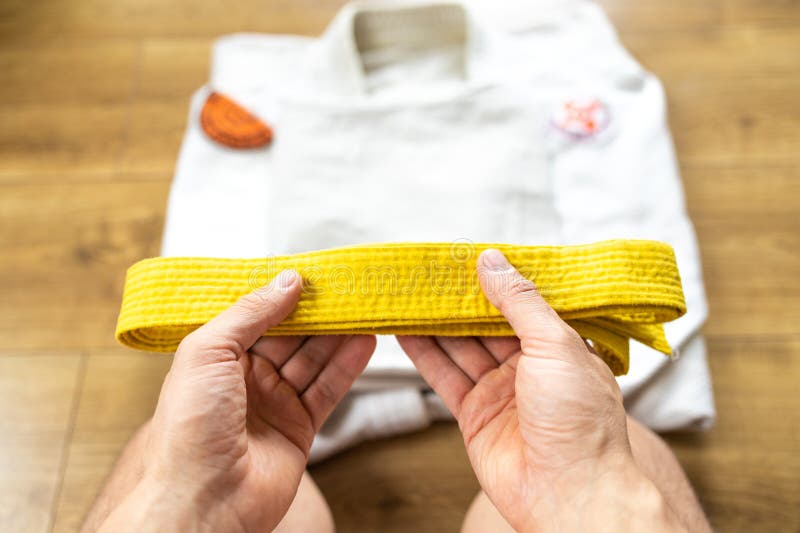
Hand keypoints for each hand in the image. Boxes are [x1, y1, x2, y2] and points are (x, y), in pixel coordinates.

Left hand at [97, 270, 375, 531]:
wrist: (203, 500)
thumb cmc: (189, 428)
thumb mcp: (208, 351)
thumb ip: (250, 313)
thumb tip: (286, 280)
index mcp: (216, 358)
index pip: (256, 316)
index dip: (283, 296)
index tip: (312, 275)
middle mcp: (245, 379)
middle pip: (290, 336)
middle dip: (317, 313)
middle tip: (347, 289)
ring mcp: (273, 404)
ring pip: (313, 360)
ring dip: (338, 335)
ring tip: (364, 309)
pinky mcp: (299, 428)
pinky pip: (327, 390)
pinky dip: (347, 366)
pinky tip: (364, 343)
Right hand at [398, 250, 683, 531]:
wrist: (569, 494)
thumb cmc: (579, 420)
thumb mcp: (555, 345)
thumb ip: (520, 302)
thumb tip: (493, 261)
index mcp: (559, 347)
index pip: (522, 304)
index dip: (494, 280)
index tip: (466, 256)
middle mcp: (530, 367)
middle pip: (485, 324)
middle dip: (458, 299)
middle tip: (427, 271)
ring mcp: (501, 391)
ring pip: (461, 347)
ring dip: (435, 322)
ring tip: (408, 293)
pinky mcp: (475, 415)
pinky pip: (445, 376)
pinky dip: (424, 354)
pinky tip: (405, 331)